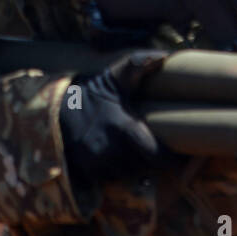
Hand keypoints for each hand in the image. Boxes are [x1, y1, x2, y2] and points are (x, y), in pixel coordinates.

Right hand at [59, 51, 169, 187]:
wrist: (55, 111)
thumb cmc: (93, 94)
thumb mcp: (115, 77)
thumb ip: (138, 64)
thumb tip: (164, 55)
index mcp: (124, 128)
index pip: (157, 155)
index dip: (172, 159)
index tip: (181, 156)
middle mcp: (111, 150)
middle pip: (145, 167)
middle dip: (151, 159)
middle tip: (153, 147)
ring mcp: (98, 164)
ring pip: (130, 175)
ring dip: (134, 166)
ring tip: (132, 149)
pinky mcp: (87, 173)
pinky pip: (112, 180)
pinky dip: (117, 171)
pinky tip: (116, 156)